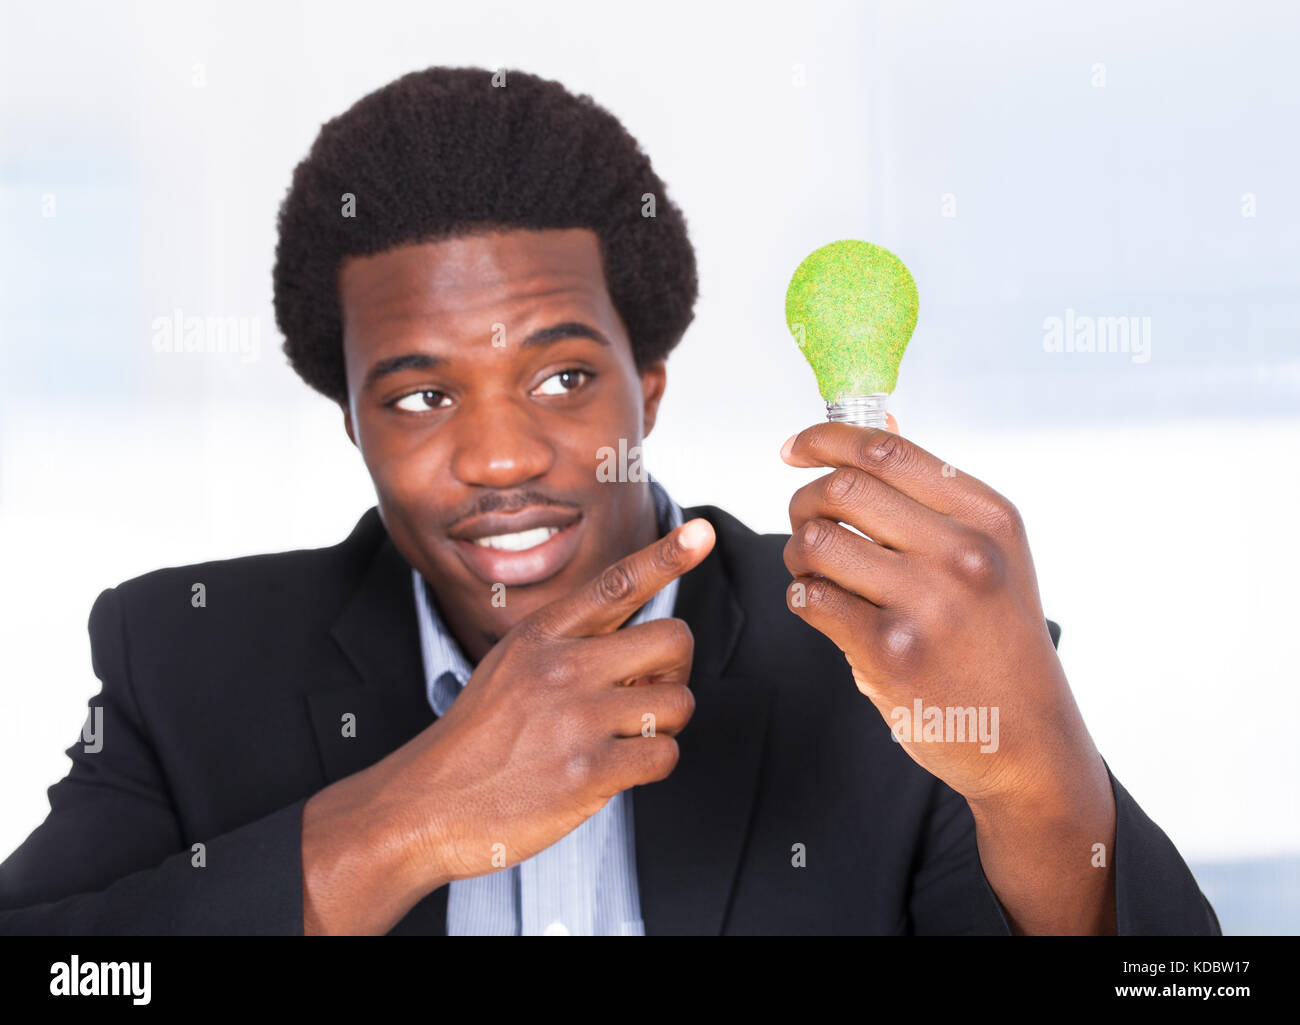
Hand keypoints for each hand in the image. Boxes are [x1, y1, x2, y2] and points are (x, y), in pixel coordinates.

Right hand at [381, 516, 715, 888]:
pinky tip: (616, 769)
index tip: (700, 532)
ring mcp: (577, 718)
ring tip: (622, 736)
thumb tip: (645, 656)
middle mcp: (562, 666)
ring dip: (664, 725)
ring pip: (678, 703)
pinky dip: (652, 764)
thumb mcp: (512, 666)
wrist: (428, 803)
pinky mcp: (589, 771)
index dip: (665, 556)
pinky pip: (665, 755)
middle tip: (648, 692)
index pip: (616, 584)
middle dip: (675, 670)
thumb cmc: (480, 737)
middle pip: (673, 640)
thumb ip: (572, 648)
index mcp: (542, 634)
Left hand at [780, 420, 1100, 807]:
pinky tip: (826, 608)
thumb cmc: (996, 637)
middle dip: (803, 501)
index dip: (823, 438)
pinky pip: (811, 598)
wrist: (1029, 738)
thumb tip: (877, 421)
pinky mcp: (891, 652)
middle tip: (805, 524)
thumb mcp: (991, 552)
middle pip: (841, 488)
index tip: (793, 449)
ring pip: (816, 541)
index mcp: (988, 515)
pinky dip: (804, 597)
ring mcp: (928, 603)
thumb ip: (931, 493)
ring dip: (798, 553)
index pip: (885, 448)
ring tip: (816, 571)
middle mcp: (963, 552)